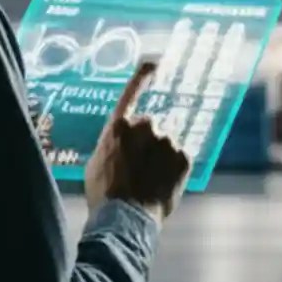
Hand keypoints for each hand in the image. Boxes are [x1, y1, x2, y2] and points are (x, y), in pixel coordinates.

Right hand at [84, 61, 191, 222]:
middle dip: (148, 142)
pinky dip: (174, 169)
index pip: (131, 94)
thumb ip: (113, 143)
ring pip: (167, 143)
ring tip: (149, 181)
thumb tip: (121, 141)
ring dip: (161, 156)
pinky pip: (180, 158)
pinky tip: (162, 184)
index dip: (142, 77)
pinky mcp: (184, 157)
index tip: (153, 63)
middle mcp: (146, 127)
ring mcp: (167, 141)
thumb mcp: (97, 162)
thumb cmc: (105, 193)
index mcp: (120, 126)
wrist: (125, 217)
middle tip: (139, 168)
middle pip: (152, 126)